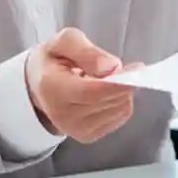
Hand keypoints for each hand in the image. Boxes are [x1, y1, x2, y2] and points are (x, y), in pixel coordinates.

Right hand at [25, 28, 142, 143]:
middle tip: (123, 68)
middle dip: (124, 82)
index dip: (118, 81)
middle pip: (108, 101)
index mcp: (52, 89)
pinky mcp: (88, 136)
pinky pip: (120, 117)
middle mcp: (62, 115)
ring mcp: (75, 130)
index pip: (92, 92)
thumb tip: (112, 67)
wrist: (39, 84)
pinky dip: (120, 102)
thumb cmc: (54, 58)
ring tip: (105, 80)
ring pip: (118, 109)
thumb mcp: (66, 41)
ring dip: (122, 91)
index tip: (138, 68)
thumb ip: (87, 50)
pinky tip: (105, 93)